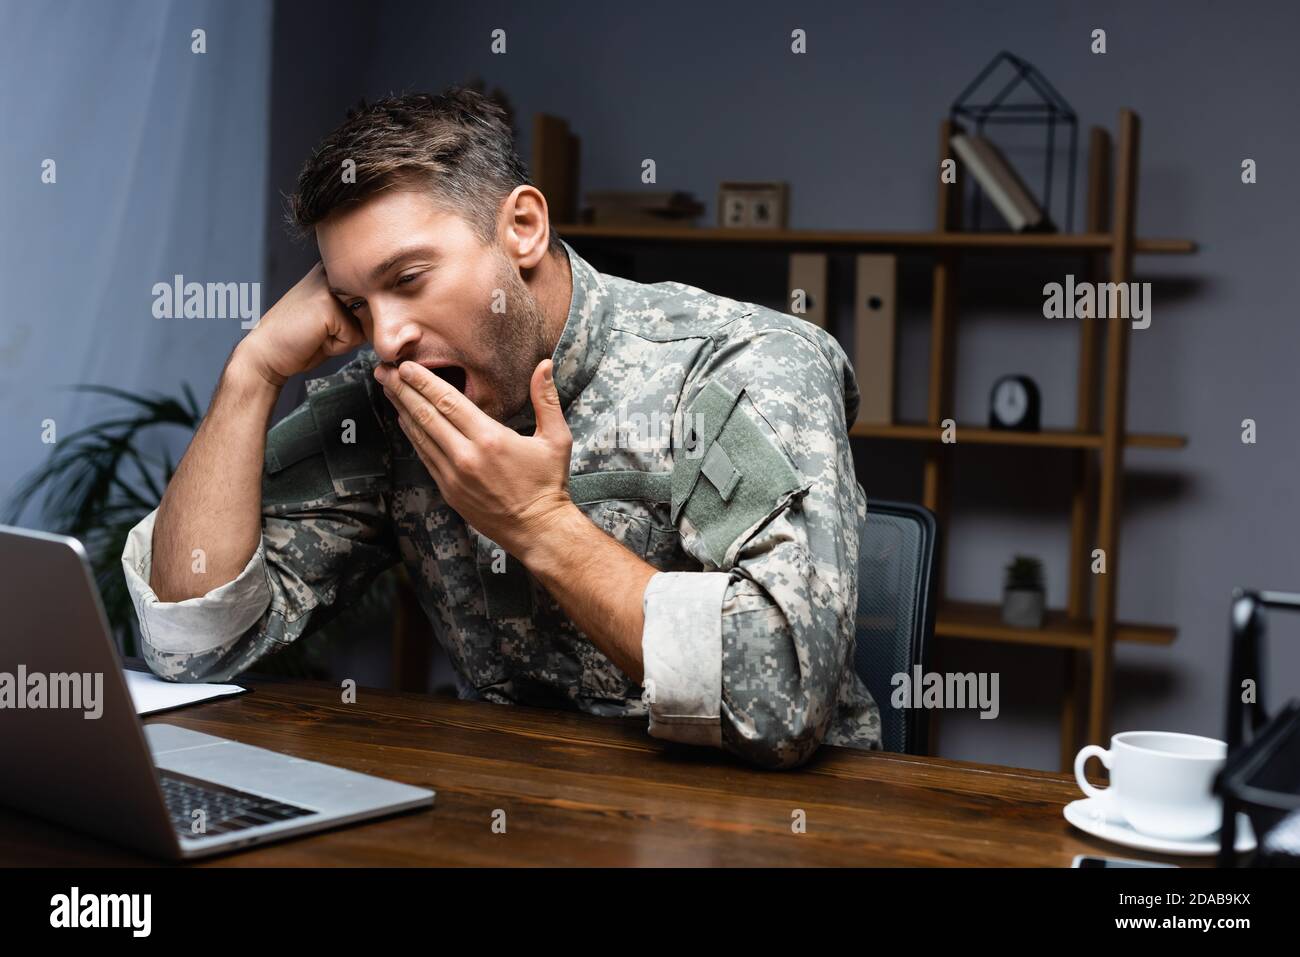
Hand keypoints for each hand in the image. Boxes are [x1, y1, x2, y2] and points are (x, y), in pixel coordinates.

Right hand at [236, 263, 364, 387]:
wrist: (267, 353)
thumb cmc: (301, 339)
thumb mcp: (336, 319)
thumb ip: (361, 311)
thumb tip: (394, 315)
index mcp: (334, 271)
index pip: (374, 295)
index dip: (360, 317)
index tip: (333, 323)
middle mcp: (332, 272)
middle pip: (373, 308)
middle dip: (355, 328)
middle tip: (322, 330)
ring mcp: (329, 286)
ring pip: (365, 323)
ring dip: (347, 338)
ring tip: (320, 333)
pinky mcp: (328, 305)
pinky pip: (354, 337)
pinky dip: (338, 346)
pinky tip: (316, 338)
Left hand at [376, 358, 574, 559]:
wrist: (537, 529)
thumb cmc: (547, 484)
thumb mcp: (556, 439)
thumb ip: (546, 399)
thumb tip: (544, 364)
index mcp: (490, 439)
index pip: (448, 402)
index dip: (424, 381)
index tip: (406, 365)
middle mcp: (466, 456)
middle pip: (425, 415)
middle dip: (402, 390)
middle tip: (384, 370)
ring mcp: (453, 476)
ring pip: (420, 436)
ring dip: (402, 409)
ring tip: (388, 388)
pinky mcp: (448, 490)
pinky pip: (424, 456)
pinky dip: (412, 435)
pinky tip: (404, 420)